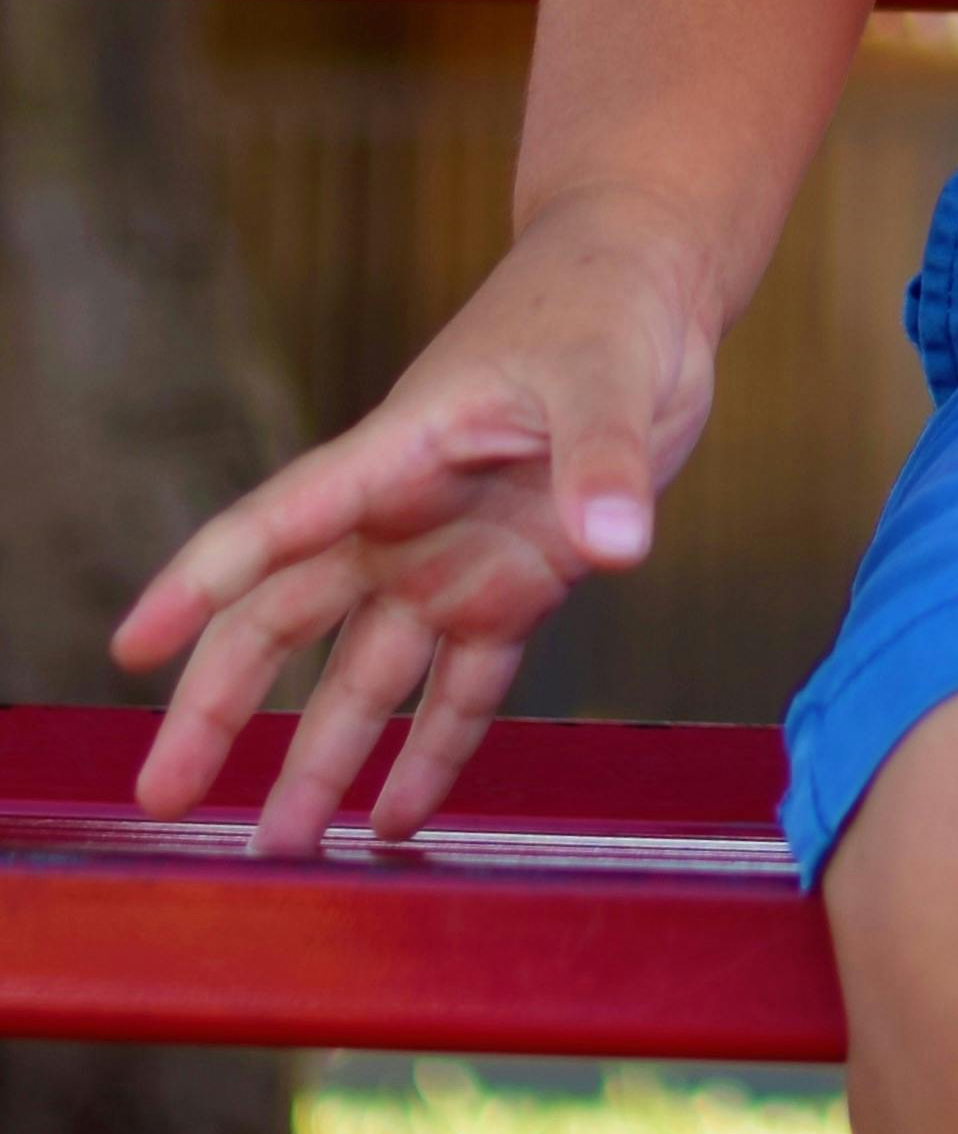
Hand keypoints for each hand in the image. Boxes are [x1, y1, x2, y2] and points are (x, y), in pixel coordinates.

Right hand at [111, 197, 717, 857]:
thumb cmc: (606, 302)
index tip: (131, 645)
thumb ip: (603, 461)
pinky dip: (434, 753)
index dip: (203, 580)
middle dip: (221, 706)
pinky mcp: (515, 581)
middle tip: (164, 796)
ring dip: (320, 759)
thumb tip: (615, 546)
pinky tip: (400, 822)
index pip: (280, 521)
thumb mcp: (608, 375)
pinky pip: (461, 687)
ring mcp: (452, 556)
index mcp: (399, 452)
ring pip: (362, 675)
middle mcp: (405, 518)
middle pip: (287, 620)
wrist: (650, 283)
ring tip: (279, 850)